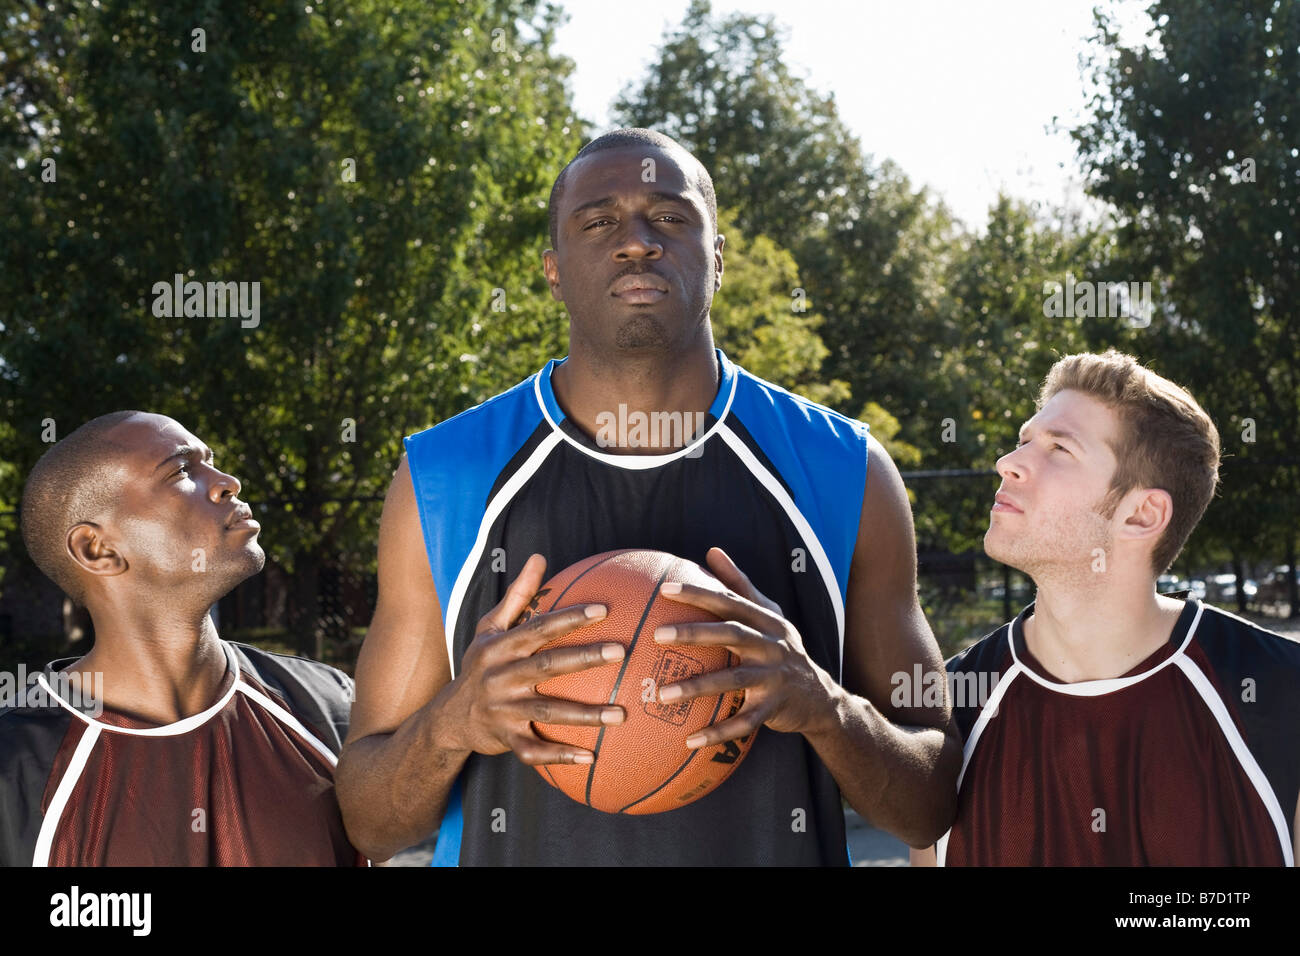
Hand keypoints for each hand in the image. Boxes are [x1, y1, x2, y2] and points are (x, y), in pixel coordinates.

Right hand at [439, 553, 625, 764]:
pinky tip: (591, 756)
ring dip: (585, 715)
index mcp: (501, 647)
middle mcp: (501, 677)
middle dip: (584, 658)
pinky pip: (534, 751)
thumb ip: (518, 595)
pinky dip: (560, 756)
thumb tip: (540, 557)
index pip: (538, 628)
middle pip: (547, 666)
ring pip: (547, 712)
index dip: (569, 618)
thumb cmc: (480, 665)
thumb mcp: (490, 628)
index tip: (603, 610)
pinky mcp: (506, 739)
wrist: (447, 718)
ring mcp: (503, 710)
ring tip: (621, 714)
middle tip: (620, 652)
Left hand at [653, 546, 840, 747]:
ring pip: (734, 680)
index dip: (699, 593)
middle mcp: (773, 645)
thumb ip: (740, 585)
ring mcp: (776, 678)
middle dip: (695, 633)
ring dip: (697, 687)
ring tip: (662, 694)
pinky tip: (688, 741)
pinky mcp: (775, 709)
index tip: (665, 589)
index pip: (730, 601)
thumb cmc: (781, 650)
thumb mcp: (768, 615)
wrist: (821, 698)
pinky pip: (743, 723)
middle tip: (657, 634)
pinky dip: (718, 733)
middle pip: (732, 634)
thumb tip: (712, 551)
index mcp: (767, 621)